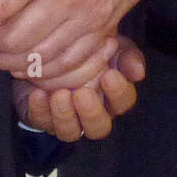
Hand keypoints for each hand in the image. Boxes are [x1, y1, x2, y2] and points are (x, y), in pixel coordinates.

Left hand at [13, 38, 144, 141]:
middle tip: (82, 93)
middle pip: (99, 128)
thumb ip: (127, 56)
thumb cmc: (88, 46)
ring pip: (70, 132)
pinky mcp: (43, 117)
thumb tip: (138, 72)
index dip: (118, 92)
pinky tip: (38, 93)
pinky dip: (40, 110)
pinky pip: (41, 122)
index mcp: (112, 95)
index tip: (109, 74)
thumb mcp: (111, 44)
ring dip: (64, 116)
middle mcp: (91, 113)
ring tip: (58, 95)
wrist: (52, 43)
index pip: (123, 102)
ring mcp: (67, 119)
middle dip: (91, 113)